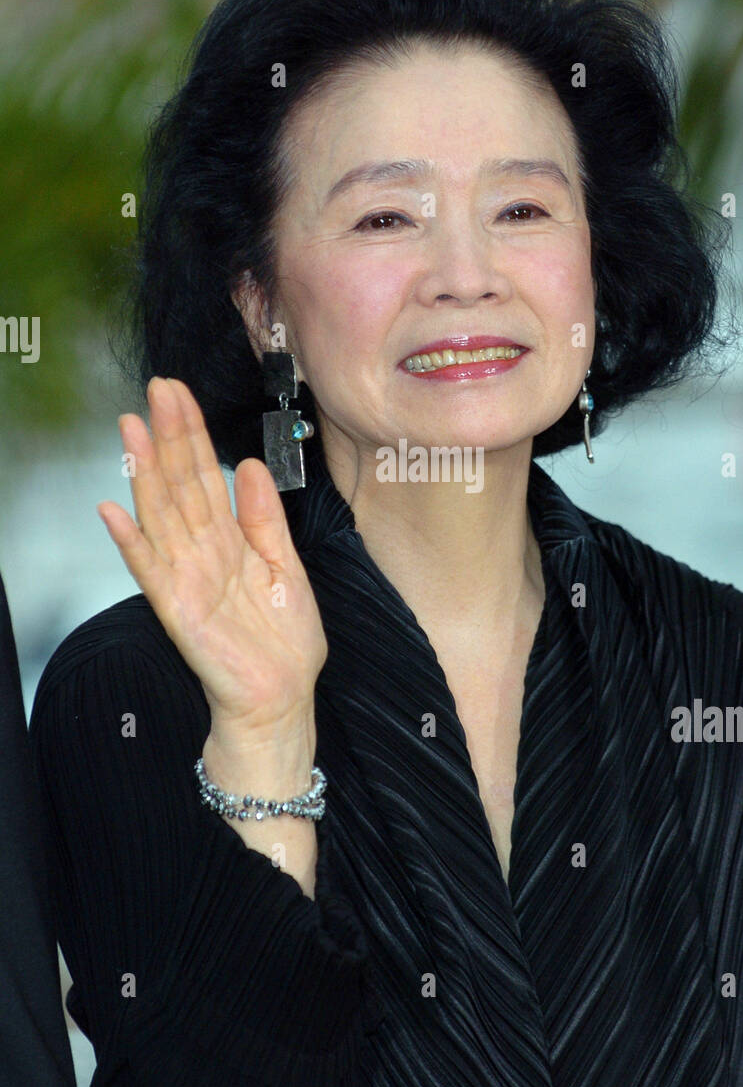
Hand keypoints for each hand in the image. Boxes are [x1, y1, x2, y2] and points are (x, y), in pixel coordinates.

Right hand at [97, 377, 327, 748]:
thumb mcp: (286, 566)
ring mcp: (185, 578)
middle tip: (155, 389)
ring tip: (131, 429)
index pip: (203, 475)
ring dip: (144, 472)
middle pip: (179, 484)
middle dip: (168, 435)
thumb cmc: (285, 640)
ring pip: (161, 514)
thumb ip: (264, 517)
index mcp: (228, 540)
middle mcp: (200, 552)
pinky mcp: (177, 610)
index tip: (178, 392)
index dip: (191, 433)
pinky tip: (112, 510)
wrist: (284, 698)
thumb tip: (247, 464)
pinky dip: (130, 541)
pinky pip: (150, 570)